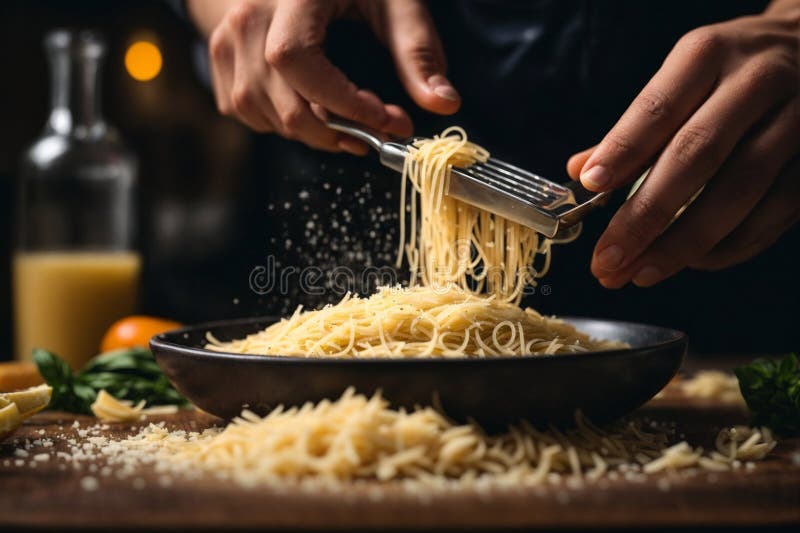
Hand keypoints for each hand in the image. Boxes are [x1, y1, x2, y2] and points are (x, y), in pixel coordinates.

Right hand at [187, 0, 460, 153]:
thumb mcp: (392, 1)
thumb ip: (417, 50)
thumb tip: (443, 104)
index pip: (299, 62)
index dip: (343, 104)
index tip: (388, 122)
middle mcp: (248, 17)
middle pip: (281, 100)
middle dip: (333, 132)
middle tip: (374, 135)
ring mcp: (226, 38)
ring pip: (260, 112)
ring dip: (308, 133)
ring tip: (345, 125)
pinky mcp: (218, 56)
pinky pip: (243, 109)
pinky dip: (277, 122)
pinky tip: (309, 110)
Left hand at [567, 1, 799, 287]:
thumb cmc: (729, 74)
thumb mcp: (681, 79)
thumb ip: (633, 129)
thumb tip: (581, 171)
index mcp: (708, 56)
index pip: (658, 107)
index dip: (623, 149)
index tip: (591, 186)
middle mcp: (756, 82)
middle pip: (697, 155)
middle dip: (645, 216)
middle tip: (608, 258)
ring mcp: (797, 121)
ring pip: (738, 191)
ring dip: (682, 243)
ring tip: (639, 273)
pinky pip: (773, 214)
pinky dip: (728, 247)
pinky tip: (690, 262)